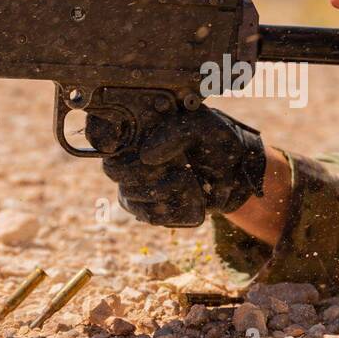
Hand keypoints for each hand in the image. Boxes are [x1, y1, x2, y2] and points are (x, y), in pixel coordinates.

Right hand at [87, 107, 265, 226]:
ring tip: (185, 181)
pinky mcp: (150, 203)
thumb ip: (176, 133)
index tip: (117, 145)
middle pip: (112, 168)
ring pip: (127, 193)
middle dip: (139, 173)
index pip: (102, 129)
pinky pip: (144, 213)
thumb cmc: (218, 141)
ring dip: (157, 192)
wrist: (237, 173)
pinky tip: (184, 198)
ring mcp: (139, 180)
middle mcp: (133, 152)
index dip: (101, 136)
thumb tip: (146, 157)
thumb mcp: (204, 127)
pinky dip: (163, 209)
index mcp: (141, 125)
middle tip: (171, 167)